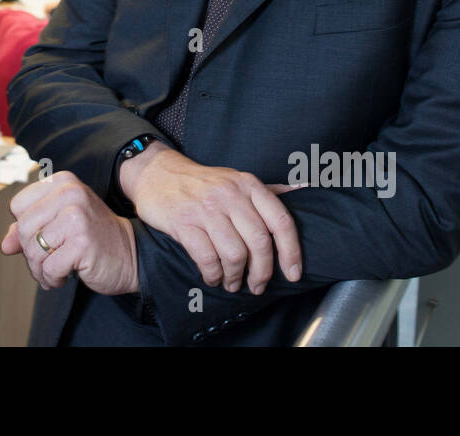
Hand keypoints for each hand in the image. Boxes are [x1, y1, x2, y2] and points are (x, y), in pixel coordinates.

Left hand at [0, 171, 138, 295]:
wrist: (131, 255)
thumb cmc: (92, 239)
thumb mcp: (59, 225)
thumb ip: (29, 230)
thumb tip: (5, 245)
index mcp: (62, 183)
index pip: (18, 205)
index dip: (25, 228)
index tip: (42, 240)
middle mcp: (69, 193)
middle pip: (24, 228)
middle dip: (30, 253)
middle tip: (46, 262)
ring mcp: (76, 216)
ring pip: (33, 249)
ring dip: (39, 269)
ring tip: (54, 272)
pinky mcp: (82, 241)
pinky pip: (48, 267)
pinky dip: (52, 279)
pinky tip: (63, 277)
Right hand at [120, 143, 301, 294]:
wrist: (157, 173)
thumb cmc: (201, 182)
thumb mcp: (236, 178)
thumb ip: (267, 190)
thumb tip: (301, 189)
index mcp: (248, 185)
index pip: (280, 221)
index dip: (291, 252)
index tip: (293, 273)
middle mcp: (230, 194)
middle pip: (259, 243)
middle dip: (262, 272)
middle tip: (257, 285)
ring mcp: (205, 208)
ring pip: (234, 254)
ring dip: (236, 276)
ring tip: (232, 282)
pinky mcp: (183, 222)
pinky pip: (207, 258)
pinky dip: (213, 275)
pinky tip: (213, 277)